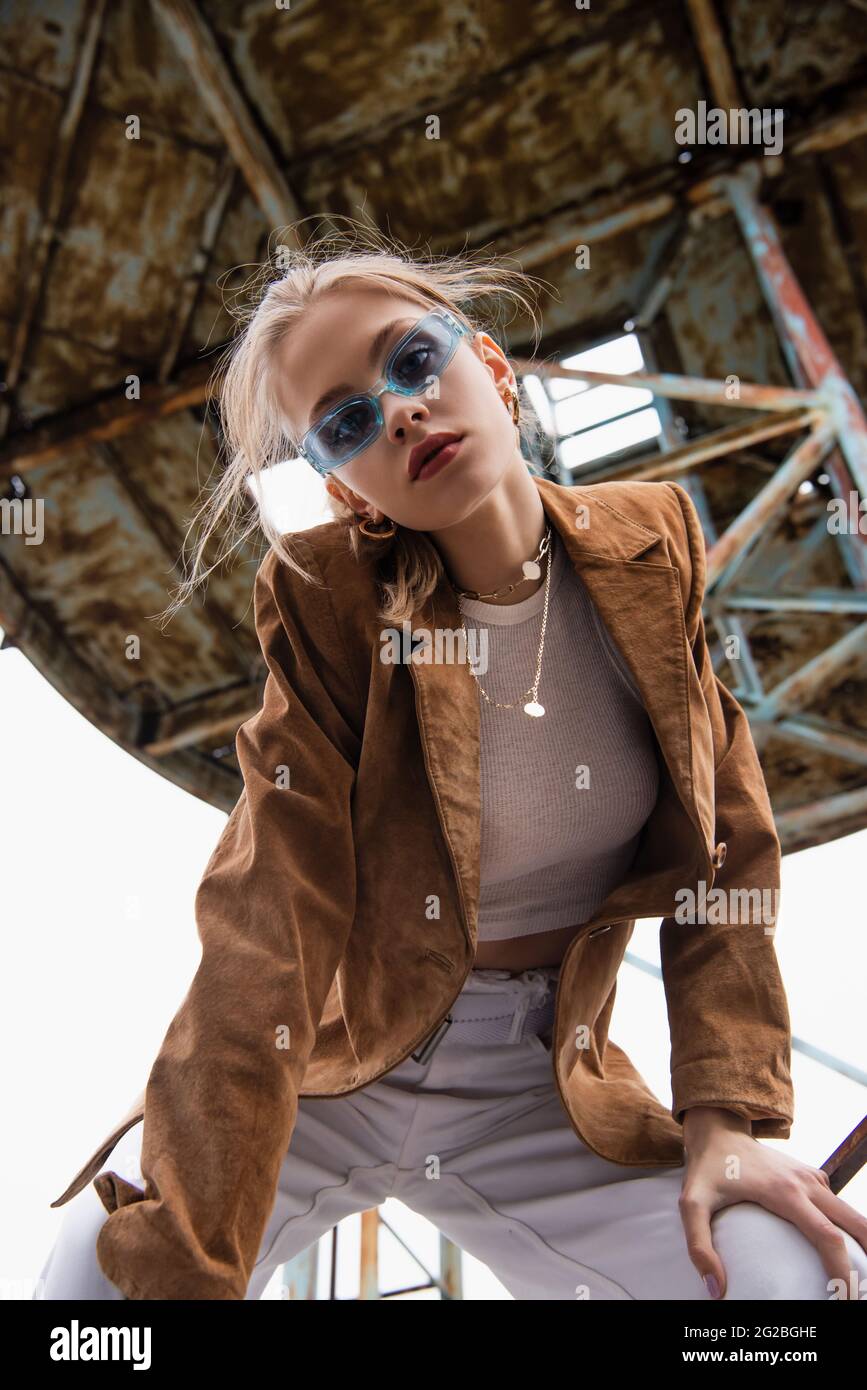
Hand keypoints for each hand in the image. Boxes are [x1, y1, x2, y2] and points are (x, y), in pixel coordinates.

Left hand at [679, 1107, 866, 1299]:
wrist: (717, 1130)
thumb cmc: (706, 1169)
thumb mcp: (691, 1204)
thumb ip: (699, 1246)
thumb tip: (716, 1290)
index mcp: (785, 1193)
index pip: (827, 1236)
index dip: (841, 1271)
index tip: (842, 1298)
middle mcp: (806, 1183)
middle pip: (854, 1224)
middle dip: (863, 1260)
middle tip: (855, 1294)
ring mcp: (813, 1177)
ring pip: (850, 1215)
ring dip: (860, 1244)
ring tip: (853, 1278)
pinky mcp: (812, 1177)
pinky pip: (838, 1208)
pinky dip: (847, 1230)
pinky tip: (841, 1251)